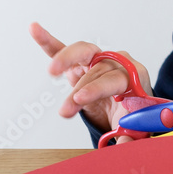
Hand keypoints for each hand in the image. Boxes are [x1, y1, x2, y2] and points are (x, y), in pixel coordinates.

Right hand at [29, 22, 152, 138]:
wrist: (132, 110)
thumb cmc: (135, 118)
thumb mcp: (138, 132)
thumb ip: (132, 138)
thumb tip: (123, 144)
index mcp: (135, 78)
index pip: (115, 78)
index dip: (97, 87)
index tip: (80, 99)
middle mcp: (118, 64)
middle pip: (97, 69)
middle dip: (79, 90)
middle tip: (65, 110)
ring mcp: (99, 61)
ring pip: (83, 52)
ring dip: (66, 60)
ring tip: (51, 71)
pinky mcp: (81, 65)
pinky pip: (65, 50)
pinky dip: (49, 41)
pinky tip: (34, 29)